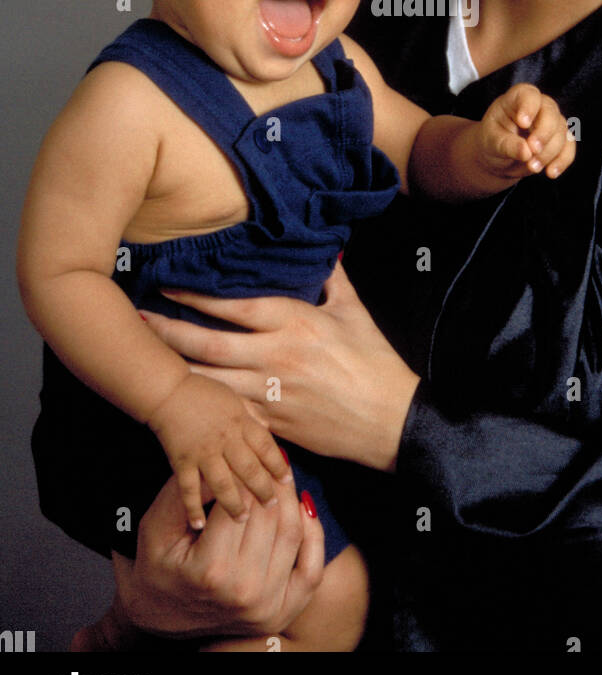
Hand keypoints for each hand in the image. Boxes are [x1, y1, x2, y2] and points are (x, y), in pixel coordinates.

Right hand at [113, 471, 323, 639]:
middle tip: (272, 455)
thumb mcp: (156, 526)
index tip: (247, 452)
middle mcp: (242, 590)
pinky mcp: (281, 612)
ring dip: (291, 498)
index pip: (241, 503)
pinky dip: (314, 534)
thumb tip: (221, 463)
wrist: (161, 616)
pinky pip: (312, 568)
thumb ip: (185, 493)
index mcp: (210, 570)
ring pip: (293, 534)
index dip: (246, 472)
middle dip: (271, 480)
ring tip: (283, 474)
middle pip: (270, 516)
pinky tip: (304, 507)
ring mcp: (266, 606)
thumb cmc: (158, 565)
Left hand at [140, 264, 418, 471]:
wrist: (391, 421)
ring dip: (176, 371)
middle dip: (169, 333)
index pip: (236, 306)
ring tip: (146, 359)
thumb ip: (333, 279)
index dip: (198, 296)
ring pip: (211, 383)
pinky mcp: (272, 426)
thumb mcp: (355, 313)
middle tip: (138, 321)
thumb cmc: (375, 363)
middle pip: (210, 346)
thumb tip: (326, 248)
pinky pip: (229, 414)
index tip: (169, 285)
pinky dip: (204, 405)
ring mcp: (273, 395)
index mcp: (297, 323)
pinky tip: (181, 399)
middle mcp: (278, 358)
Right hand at [146, 371, 288, 529]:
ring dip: (234, 503)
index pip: (265, 447)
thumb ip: (250, 417)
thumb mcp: (234, 399)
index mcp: (241, 422)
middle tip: (271, 506)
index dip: (278, 465)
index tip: (287, 481)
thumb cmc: (203, 392)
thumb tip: (269, 429)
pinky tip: (199, 525)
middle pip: (249, 469)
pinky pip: (189, 489)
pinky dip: (193, 508)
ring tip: (241, 519)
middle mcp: (226, 439)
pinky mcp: (182, 461)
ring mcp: (203, 452)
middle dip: (262, 489)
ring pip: (223, 483)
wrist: (168, 390)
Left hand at [479, 83, 575, 179]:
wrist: (499, 157)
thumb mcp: (491, 142)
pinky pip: (568, 147)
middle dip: (544, 134)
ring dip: (549, 152)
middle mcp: (539, 106)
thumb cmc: (492, 141)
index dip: (529, 107)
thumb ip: (507, 145)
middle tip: (532, 152)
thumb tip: (526, 152)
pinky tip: (551, 172)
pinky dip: (562, 161)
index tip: (523, 123)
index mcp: (518, 98)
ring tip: (532, 167)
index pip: (529, 95)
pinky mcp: (561, 139)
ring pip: (561, 132)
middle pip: (551, 113)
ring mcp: (552, 121)